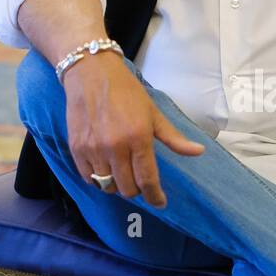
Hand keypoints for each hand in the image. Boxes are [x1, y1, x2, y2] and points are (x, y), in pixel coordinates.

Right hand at [61, 53, 203, 205]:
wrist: (90, 72)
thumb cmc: (126, 91)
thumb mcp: (154, 113)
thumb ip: (174, 138)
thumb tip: (198, 152)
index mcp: (139, 138)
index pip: (147, 179)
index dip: (155, 196)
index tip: (160, 203)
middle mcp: (115, 147)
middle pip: (127, 188)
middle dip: (137, 190)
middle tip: (139, 180)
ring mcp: (94, 149)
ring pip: (107, 186)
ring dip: (117, 185)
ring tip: (121, 173)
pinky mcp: (76, 148)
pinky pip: (88, 178)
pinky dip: (98, 179)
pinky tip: (105, 169)